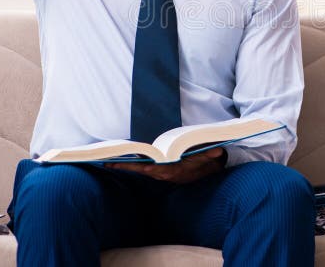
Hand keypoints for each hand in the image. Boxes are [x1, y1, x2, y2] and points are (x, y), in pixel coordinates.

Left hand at [104, 147, 225, 183]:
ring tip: (110, 161)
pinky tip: (124, 161)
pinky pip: (144, 170)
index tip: (120, 164)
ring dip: (126, 166)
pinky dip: (133, 166)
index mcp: (172, 170)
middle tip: (106, 163)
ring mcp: (161, 174)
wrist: (209, 172)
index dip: (136, 167)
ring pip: (140, 171)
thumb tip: (218, 151)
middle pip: (140, 171)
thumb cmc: (206, 162)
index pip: (150, 169)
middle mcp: (164, 174)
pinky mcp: (161, 172)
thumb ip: (210, 155)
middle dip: (124, 167)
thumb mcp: (209, 158)